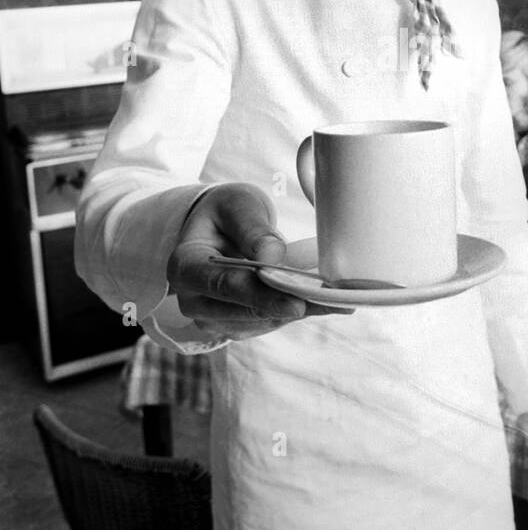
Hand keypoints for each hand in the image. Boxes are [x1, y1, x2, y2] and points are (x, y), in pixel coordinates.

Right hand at [166, 183, 349, 342]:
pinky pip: (270, 322)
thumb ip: (252, 228)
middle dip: (290, 306)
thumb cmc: (226, 212)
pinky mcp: (236, 324)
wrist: (218, 229)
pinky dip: (299, 312)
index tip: (296, 303)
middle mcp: (194, 300)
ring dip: (301, 312)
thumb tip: (271, 256)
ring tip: (339, 300)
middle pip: (245, 311)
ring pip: (262, 322)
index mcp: (185, 266)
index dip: (261, 296)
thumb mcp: (237, 205)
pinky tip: (326, 303)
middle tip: (332, 301)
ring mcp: (214, 318)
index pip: (224, 285)